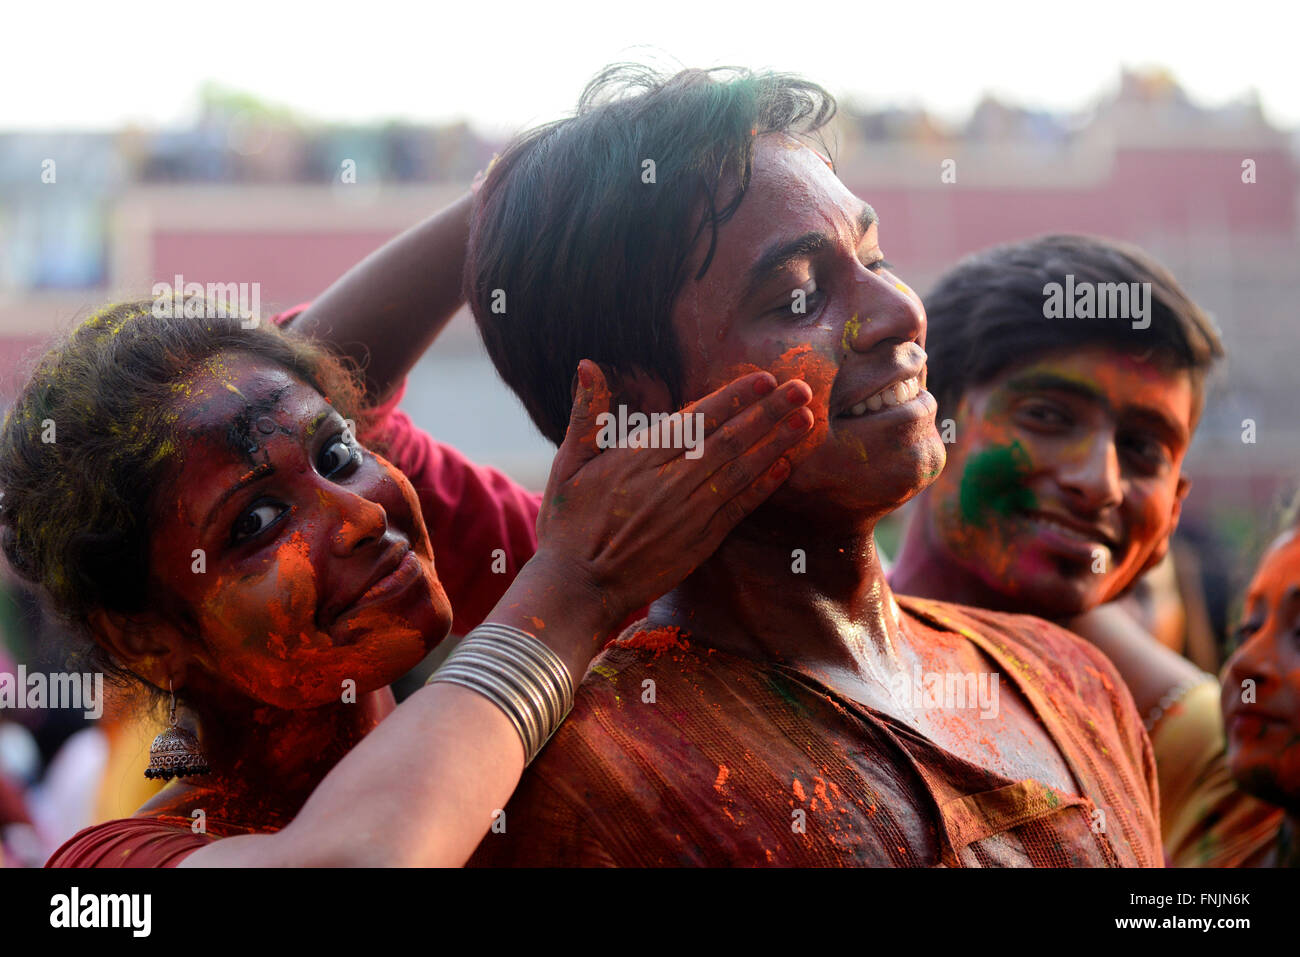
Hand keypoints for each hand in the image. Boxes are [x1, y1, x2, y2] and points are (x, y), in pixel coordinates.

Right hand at [531, 359, 813, 625]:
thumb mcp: (567, 465)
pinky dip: (762, 487)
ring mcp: (688, 514)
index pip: (696, 419)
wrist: (578, 589)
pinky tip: (784, 467)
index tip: (763, 379)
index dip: (733, 397)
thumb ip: (586, 415)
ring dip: (775, 444)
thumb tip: (586, 366)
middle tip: (801, 390)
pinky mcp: (699, 543)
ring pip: (739, 471)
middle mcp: (669, 483)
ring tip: (804, 420)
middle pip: (728, 440)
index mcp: (638, 458)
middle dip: (767, 412)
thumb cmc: (568, 526)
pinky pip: (738, 509)